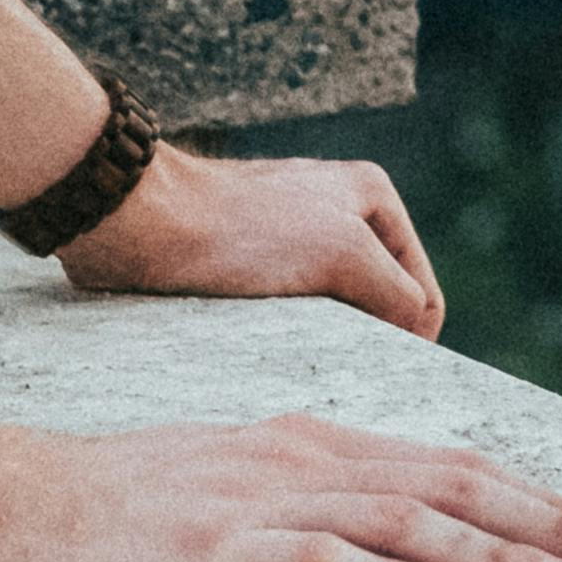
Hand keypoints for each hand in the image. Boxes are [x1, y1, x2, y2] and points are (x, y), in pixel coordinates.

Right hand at [0, 411, 561, 561]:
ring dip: (504, 559)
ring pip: (412, 522)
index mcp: (304, 445)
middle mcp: (297, 459)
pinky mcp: (212, 551)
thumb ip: (290, 508)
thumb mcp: (213, 496)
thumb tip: (363, 539)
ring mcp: (256, 501)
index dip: (538, 499)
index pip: (449, 466)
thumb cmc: (95, 517)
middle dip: (557, 524)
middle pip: (456, 485)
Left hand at [56, 142, 444, 336]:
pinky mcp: (249, 267)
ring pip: (331, 316)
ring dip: (320, 342)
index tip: (365, 367)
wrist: (140, 225)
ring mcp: (290, 239)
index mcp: (371, 194)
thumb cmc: (240, 230)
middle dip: (360, 339)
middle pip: (377, 304)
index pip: (421, 291)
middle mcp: (336, 210)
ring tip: (287, 352)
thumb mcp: (343, 253)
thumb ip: (398, 292)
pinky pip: (287, 318)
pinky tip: (262, 348)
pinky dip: (284, 339)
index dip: (403, 337)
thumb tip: (419, 331)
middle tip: (324, 364)